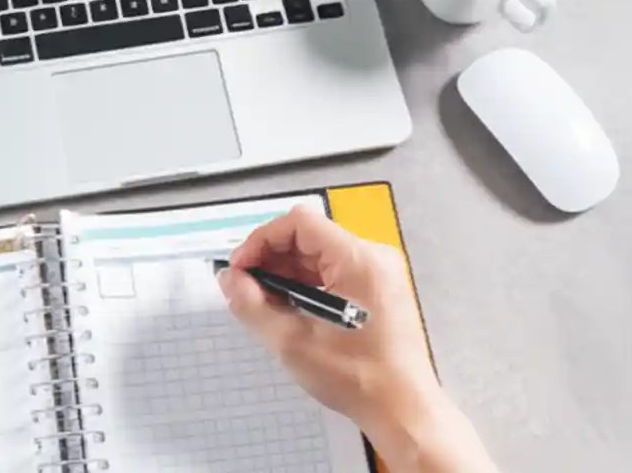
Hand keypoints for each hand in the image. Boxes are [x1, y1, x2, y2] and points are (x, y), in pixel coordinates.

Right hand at [217, 206, 496, 472]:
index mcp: (358, 260)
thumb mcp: (291, 342)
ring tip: (266, 304)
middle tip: (247, 289)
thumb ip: (251, 304)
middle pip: (308, 237)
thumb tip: (229, 279)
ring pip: (319, 255)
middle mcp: (373, 257)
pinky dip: (306, 284)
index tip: (241, 268)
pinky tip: (290, 310)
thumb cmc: (357, 377)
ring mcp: (378, 272)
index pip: (299, 223)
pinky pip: (333, 271)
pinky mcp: (378, 289)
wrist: (402, 409)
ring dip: (287, 273)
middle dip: (271, 259)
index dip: (262, 240)